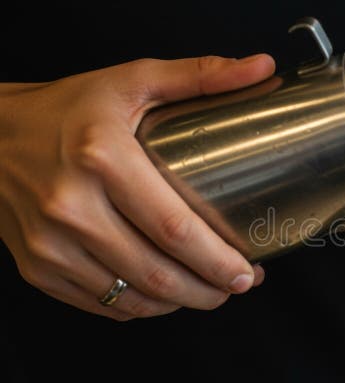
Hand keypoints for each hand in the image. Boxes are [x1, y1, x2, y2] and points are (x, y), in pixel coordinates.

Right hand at [0, 55, 273, 319]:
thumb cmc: (64, 109)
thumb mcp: (131, 81)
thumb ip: (199, 76)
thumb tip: (260, 68)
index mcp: (101, 158)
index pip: (173, 227)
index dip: (217, 259)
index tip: (247, 271)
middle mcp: (70, 207)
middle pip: (158, 272)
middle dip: (209, 290)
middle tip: (237, 286)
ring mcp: (50, 244)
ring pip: (132, 298)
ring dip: (181, 304)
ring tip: (210, 292)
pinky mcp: (38, 267)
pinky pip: (102, 303)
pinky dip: (141, 307)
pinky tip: (165, 294)